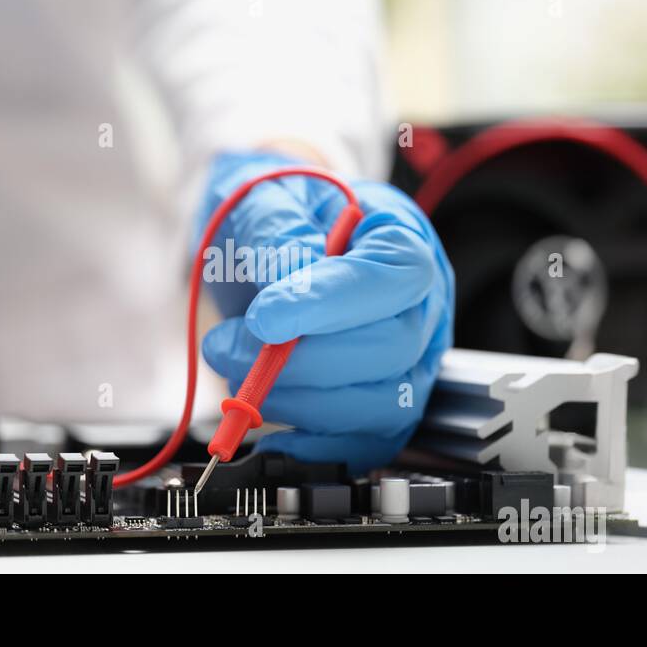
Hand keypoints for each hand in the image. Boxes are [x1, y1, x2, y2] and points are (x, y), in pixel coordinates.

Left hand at [197, 152, 452, 472]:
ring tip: (238, 378)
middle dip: (301, 360)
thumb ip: (276, 234)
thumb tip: (284, 289)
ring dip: (299, 402)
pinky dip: (314, 448)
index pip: (392, 278)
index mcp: (402, 238)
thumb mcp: (264, 198)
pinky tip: (266, 433)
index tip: (264, 317)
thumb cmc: (274, 212)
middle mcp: (420, 304)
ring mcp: (410, 361)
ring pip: (383, 405)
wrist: (263, 240)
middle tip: (226, 347)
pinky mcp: (384, 406)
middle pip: (391, 349)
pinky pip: (367, 444)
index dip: (330, 304)